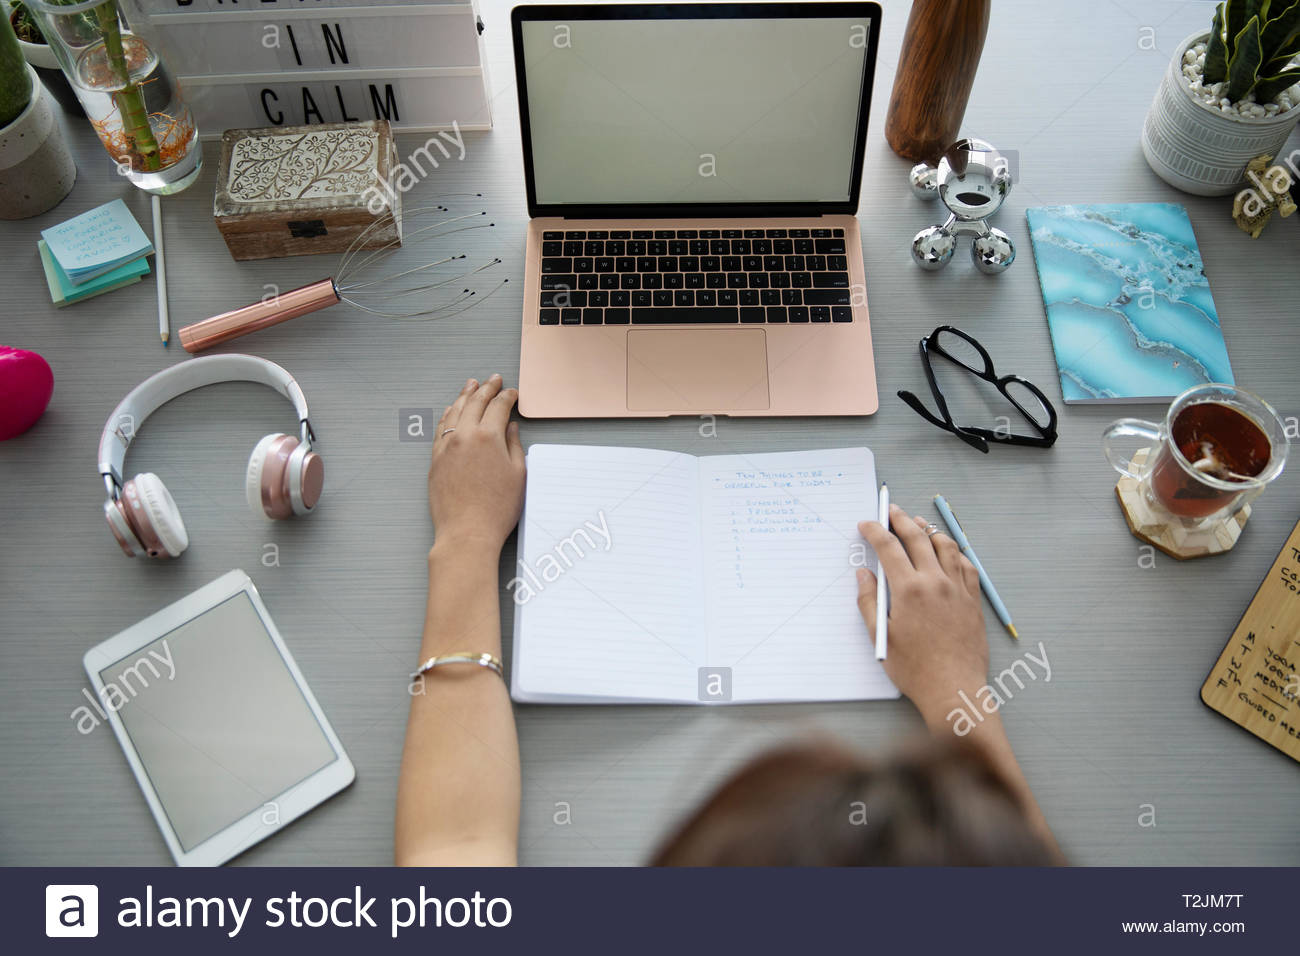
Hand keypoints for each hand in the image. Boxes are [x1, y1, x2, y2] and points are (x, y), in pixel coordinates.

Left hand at [429, 375, 524, 555]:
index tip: (512, 393)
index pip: (498, 407)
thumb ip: (513, 446)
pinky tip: (451, 410)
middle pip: (475, 403)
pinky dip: (448, 415)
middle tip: (493, 380)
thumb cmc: (496, 509)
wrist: (467, 533)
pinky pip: (441, 429)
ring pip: (454, 411)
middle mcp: (465, 436)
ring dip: (464, 396)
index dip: (507, 397)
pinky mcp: (435, 460)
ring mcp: (446, 447)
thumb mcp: (517, 475)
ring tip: (471, 385)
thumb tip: (510, 429)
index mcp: (488, 437)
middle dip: (486, 389)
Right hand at [856, 503, 987, 725]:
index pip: (889, 547)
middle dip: (900, 520)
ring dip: (929, 530)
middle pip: (917, 538)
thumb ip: (869, 601)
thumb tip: (863, 574)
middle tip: (890, 510)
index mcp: (909, 590)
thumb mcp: (881, 636)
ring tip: (917, 523)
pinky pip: (966, 564)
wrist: (954, 688)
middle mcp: (936, 582)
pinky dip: (954, 551)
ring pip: (945, 545)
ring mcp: (958, 589)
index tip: (866, 524)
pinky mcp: (973, 599)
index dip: (875, 530)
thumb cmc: (914, 669)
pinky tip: (947, 550)